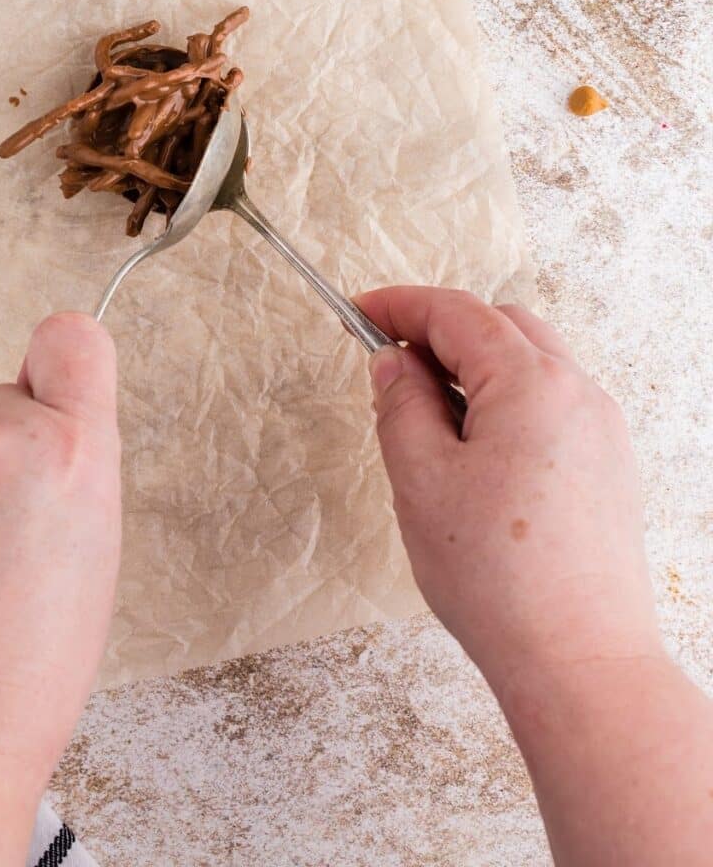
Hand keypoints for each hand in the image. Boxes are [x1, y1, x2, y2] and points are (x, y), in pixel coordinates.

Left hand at [0, 313, 119, 836]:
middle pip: (1, 401)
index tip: (53, 388)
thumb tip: (43, 424)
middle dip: (6, 446)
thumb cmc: (36, 661)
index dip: (61, 361)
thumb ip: (71, 465)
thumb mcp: (95, 545)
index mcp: (73, 453)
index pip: (71, 337)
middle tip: (10, 528)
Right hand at [358, 287, 661, 703]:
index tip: (359, 312)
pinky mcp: (609, 467)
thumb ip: (401, 406)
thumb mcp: (421, 482)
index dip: (400, 306)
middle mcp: (579, 394)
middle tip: (388, 362)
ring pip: (532, 363)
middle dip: (441, 331)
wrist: (579, 664)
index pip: (458, 313)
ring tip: (426, 412)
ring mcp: (602, 430)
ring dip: (477, 366)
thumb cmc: (500, 581)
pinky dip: (509, 400)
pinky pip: (554, 403)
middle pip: (502, 325)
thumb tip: (394, 365)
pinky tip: (473, 448)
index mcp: (533, 384)